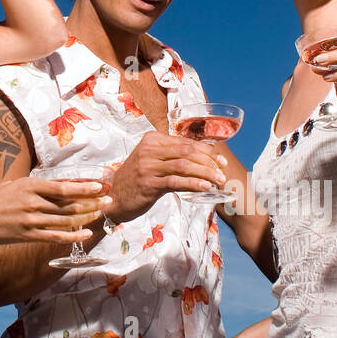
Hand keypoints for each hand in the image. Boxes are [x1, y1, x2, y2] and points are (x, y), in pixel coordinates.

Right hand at [0, 177, 109, 244]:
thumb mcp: (14, 184)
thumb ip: (35, 186)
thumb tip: (55, 185)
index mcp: (30, 185)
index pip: (64, 186)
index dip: (85, 187)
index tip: (100, 186)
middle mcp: (33, 202)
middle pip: (70, 203)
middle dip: (92, 202)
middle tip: (108, 200)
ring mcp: (31, 220)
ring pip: (66, 220)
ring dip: (87, 217)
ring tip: (101, 214)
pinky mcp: (28, 235)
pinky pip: (56, 236)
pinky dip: (73, 236)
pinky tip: (86, 234)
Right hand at [104, 130, 227, 222]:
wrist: (114, 198)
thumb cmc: (136, 180)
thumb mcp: (151, 161)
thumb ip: (171, 156)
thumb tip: (202, 159)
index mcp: (152, 140)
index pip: (185, 142)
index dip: (206, 151)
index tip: (220, 160)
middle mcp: (149, 150)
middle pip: (187, 151)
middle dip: (209, 161)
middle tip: (223, 171)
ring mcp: (148, 166)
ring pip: (184, 166)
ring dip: (205, 173)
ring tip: (218, 180)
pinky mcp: (149, 183)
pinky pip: (176, 182)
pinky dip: (194, 184)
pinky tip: (205, 188)